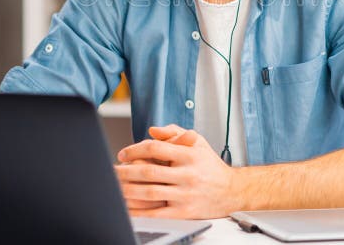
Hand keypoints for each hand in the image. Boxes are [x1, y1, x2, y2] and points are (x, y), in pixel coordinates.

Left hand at [115, 124, 238, 218]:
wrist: (232, 190)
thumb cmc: (210, 165)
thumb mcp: (197, 141)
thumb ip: (174, 132)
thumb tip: (152, 130)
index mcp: (189, 154)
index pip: (156, 148)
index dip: (135, 150)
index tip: (123, 154)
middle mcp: (188, 174)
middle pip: (149, 171)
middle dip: (125, 172)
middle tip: (112, 171)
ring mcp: (186, 194)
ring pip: (150, 192)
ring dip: (128, 190)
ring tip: (115, 187)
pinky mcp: (185, 212)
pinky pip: (157, 213)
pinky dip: (140, 212)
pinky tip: (127, 208)